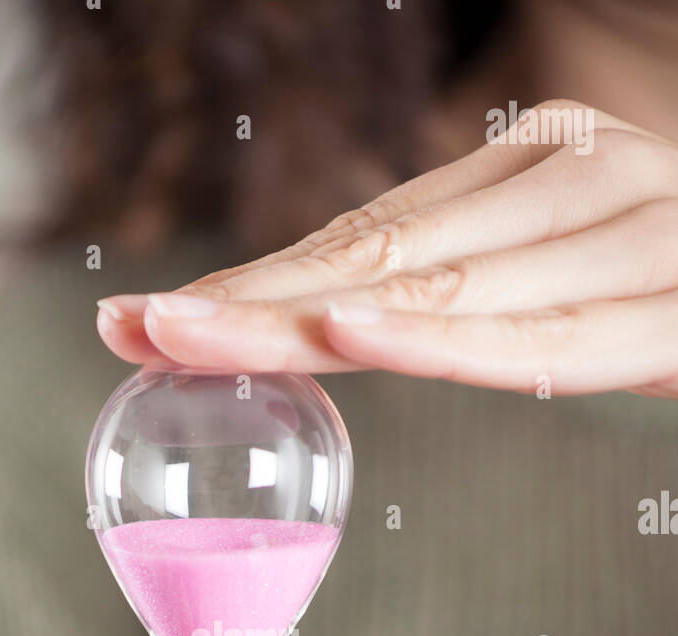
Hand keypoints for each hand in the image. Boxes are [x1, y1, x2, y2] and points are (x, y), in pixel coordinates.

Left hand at [97, 101, 677, 396]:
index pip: (368, 236)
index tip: (148, 323)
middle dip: (246, 305)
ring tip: (189, 342)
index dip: (253, 283)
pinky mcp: (677, 293)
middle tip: (135, 331)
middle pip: (381, 257)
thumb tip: (348, 319)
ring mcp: (632, 224)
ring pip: (445, 289)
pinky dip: (448, 338)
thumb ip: (476, 290)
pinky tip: (352, 332)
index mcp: (538, 170)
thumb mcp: (567, 279)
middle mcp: (577, 180)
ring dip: (306, 321)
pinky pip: (551, 332)